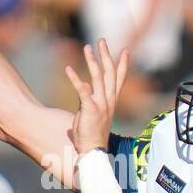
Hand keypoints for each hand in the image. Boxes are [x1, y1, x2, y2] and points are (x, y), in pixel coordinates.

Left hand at [64, 40, 129, 156]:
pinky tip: (68, 69)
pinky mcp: (90, 109)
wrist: (92, 151)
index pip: (119, 80)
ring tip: (87, 47)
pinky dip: (75, 79)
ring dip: (92, 61)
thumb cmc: (91, 134)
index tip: (125, 51)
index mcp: (111, 102)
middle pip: (110, 73)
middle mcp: (108, 101)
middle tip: (102, 40)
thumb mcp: (93, 113)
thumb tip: (86, 87)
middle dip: (106, 55)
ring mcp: (101, 105)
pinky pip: (83, 91)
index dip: (122, 65)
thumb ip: (91, 99)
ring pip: (98, 78)